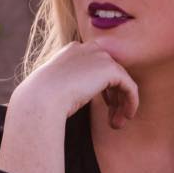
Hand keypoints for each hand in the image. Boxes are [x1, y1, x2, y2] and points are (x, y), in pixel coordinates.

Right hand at [12, 40, 139, 129]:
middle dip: (115, 97)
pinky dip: (131, 102)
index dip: (105, 88)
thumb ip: (71, 86)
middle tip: (113, 119)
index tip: (105, 106)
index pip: (98, 67)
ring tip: (117, 124)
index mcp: (73, 51)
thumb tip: (81, 95)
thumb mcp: (56, 88)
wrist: (42, 98)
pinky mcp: (110, 69)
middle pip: (112, 73)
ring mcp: (100, 57)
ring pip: (122, 80)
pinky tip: (127, 116)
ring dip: (122, 103)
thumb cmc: (43, 99)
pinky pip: (130, 86)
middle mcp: (88, 49)